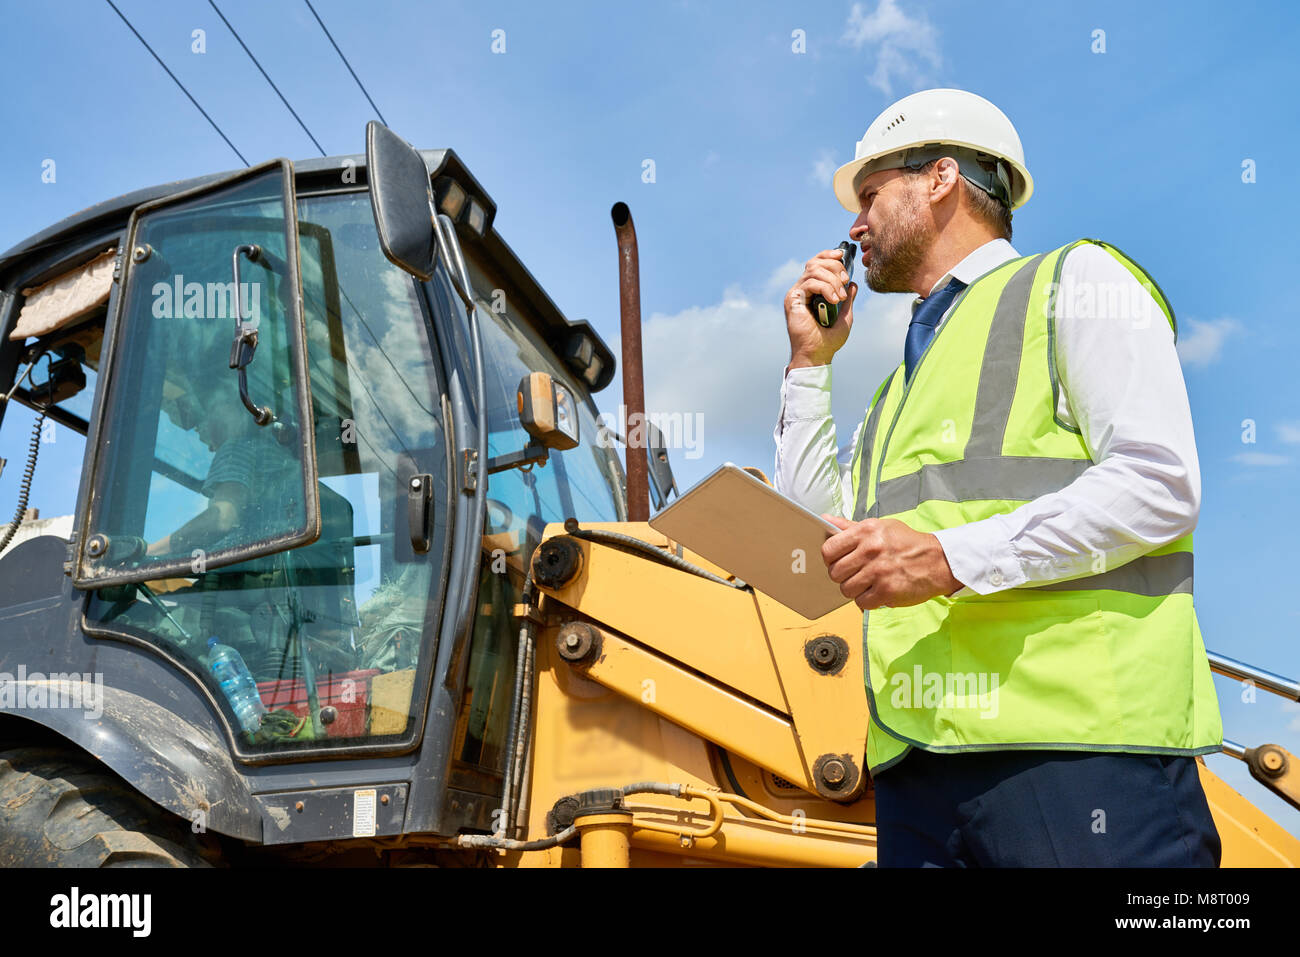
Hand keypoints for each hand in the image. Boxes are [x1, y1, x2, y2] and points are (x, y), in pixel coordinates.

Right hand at [785, 248, 857, 368]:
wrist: (817, 355)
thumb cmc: (828, 340)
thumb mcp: (845, 316)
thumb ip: (848, 299)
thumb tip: (853, 283)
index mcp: (813, 291)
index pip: (817, 263)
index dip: (829, 255)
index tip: (842, 255)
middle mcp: (803, 289)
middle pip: (815, 262)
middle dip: (834, 266)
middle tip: (845, 280)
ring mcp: (796, 293)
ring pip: (814, 270)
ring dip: (832, 280)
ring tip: (840, 297)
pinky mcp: (793, 299)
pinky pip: (810, 283)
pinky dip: (825, 288)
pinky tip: (833, 300)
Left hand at [820, 514, 961, 609]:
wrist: (938, 561)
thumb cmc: (907, 543)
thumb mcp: (880, 527)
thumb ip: (850, 526)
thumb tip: (825, 520)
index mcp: (866, 531)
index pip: (829, 549)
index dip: (830, 559)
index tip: (838, 561)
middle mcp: (870, 550)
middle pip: (835, 573)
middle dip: (843, 577)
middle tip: (856, 574)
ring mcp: (878, 571)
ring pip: (846, 589)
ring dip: (855, 590)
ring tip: (868, 583)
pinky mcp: (887, 590)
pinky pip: (861, 602)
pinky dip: (867, 601)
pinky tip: (877, 592)